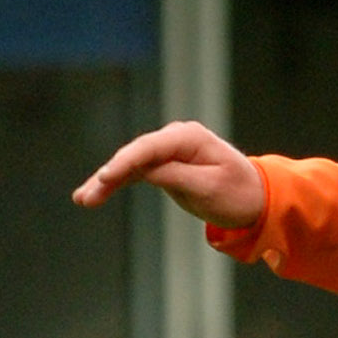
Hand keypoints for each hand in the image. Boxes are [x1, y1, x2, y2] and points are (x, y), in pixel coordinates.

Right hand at [73, 121, 263, 228]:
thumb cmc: (237, 193)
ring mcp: (168, 149)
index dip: (124, 163)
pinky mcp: (164, 164)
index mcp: (190, 137)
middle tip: (87, 198)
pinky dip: (115, 183)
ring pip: (130, 164)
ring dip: (106, 181)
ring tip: (83, 200)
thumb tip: (146, 171)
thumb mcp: (209, 188)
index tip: (105, 179)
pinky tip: (92, 195)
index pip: (149, 148)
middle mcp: (176, 138)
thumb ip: (177, 176)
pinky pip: (135, 172)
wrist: (255, 198)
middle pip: (134, 154)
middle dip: (109, 175)